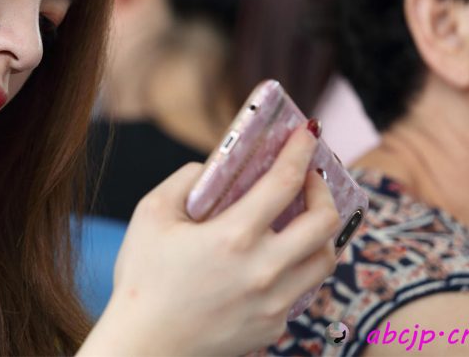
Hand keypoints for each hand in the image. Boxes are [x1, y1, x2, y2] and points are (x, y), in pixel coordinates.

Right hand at [80, 125, 337, 355]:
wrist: (146, 346)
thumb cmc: (142, 279)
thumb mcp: (151, 215)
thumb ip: (184, 181)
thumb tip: (212, 169)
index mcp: (234, 236)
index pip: (285, 182)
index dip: (300, 151)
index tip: (307, 133)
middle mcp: (264, 269)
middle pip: (325, 222)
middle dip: (324, 190)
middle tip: (310, 177)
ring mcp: (274, 302)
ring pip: (325, 260)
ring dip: (321, 231)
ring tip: (304, 217)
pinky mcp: (273, 326)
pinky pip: (303, 289)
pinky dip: (300, 265)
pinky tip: (281, 257)